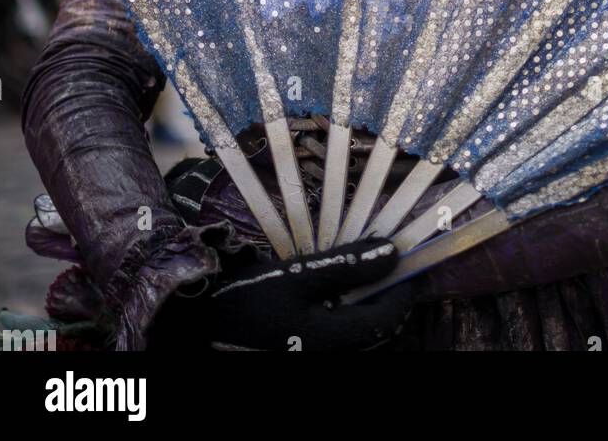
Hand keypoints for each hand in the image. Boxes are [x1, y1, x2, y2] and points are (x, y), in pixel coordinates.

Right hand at [151, 238, 411, 350]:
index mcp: (332, 341)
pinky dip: (343, 311)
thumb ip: (347, 265)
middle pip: (373, 329)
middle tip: (387, 262)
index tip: (408, 260)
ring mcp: (314, 355)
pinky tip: (333, 290)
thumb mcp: (297, 275)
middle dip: (384, 295)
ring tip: (362, 271)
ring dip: (364, 303)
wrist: (199, 327)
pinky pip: (335, 334)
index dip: (402, 289)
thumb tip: (392, 252)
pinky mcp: (300, 351)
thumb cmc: (247, 301)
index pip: (386, 318)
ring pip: (355, 332)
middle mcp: (328, 355)